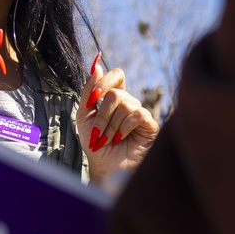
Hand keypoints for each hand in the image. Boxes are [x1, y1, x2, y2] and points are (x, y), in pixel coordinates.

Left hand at [76, 53, 159, 185]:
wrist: (105, 168)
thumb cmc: (95, 144)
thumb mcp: (84, 116)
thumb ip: (89, 91)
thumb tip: (96, 65)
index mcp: (115, 99)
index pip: (116, 75)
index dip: (104, 82)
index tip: (92, 100)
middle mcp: (129, 103)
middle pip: (116, 92)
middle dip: (102, 115)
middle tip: (97, 133)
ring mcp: (140, 113)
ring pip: (124, 104)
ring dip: (110, 125)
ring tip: (108, 140)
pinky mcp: (150, 125)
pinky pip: (136, 114)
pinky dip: (123, 128)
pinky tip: (120, 139)